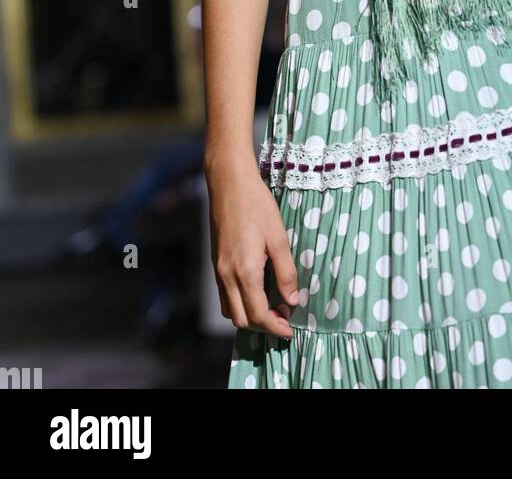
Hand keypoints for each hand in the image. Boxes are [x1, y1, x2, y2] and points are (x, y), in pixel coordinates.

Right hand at [207, 159, 298, 339]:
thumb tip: (292, 300)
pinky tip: (256, 291)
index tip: (290, 330)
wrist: (229, 184)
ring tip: (272, 306)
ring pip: (230, 310)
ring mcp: (218, 270)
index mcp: (245, 271)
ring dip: (249, 316)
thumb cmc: (257, 206)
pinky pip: (224, 295)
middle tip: (284, 318)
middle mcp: (227, 276)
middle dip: (263, 326)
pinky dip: (239, 303)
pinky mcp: (215, 262)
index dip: (276, 327)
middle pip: (242, 319)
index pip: (258, 315)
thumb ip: (286, 271)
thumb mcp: (278, 237)